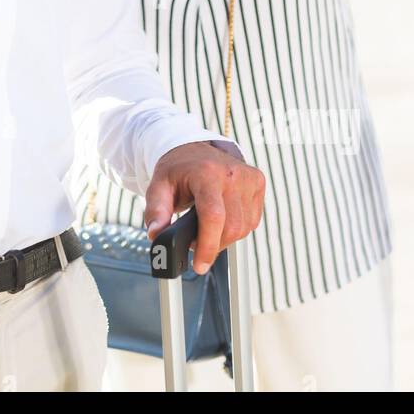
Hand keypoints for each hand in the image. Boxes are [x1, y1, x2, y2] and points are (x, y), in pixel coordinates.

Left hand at [144, 142, 264, 274]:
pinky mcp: (257, 182)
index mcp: (206, 172)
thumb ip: (156, 211)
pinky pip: (251, 220)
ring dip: (224, 237)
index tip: (199, 264)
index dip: (207, 245)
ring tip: (206, 228)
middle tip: (194, 241)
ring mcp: (248, 177)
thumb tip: (156, 234)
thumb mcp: (158, 187)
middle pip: (231, 228)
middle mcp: (231, 174)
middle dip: (212, 244)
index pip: (213, 216)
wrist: (193, 149)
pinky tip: (222, 218)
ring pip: (243, 228)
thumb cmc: (177, 170)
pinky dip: (236, 227)